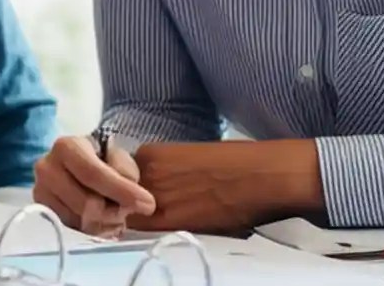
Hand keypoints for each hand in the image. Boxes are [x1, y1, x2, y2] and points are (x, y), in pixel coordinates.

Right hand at [32, 135, 155, 235]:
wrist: (77, 167)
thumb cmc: (101, 160)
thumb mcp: (118, 157)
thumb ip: (126, 173)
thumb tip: (136, 199)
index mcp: (66, 147)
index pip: (93, 173)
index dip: (121, 191)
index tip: (147, 204)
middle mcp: (46, 168)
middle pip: (85, 203)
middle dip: (113, 211)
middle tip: (128, 210)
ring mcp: (41, 191)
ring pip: (80, 220)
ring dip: (105, 222)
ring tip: (115, 215)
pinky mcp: (43, 210)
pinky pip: (73, 230)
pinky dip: (93, 230)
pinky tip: (102, 221)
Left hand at [129, 140, 323, 234]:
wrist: (263, 176)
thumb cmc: (236, 161)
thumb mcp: (188, 155)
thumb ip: (165, 170)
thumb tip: (158, 184)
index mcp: (149, 153)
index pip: (121, 176)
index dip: (128, 190)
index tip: (138, 196)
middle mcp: (144, 173)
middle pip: (122, 195)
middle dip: (130, 204)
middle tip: (148, 212)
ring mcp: (154, 196)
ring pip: (131, 215)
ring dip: (139, 219)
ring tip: (165, 219)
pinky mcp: (170, 219)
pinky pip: (146, 230)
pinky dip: (151, 231)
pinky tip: (171, 227)